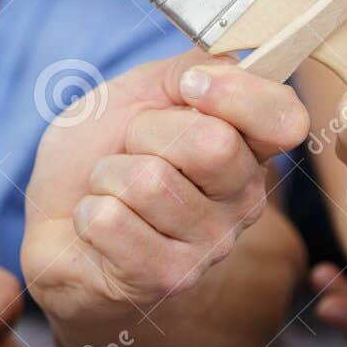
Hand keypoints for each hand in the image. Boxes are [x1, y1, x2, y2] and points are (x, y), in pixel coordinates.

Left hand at [23, 49, 309, 314]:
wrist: (61, 223)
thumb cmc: (104, 152)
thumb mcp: (141, 89)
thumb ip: (189, 68)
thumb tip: (216, 72)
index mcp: (249, 148)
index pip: (284, 118)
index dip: (236, 93)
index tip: (189, 87)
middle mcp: (244, 200)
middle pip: (214, 144)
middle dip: (146, 132)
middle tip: (131, 149)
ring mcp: (211, 245)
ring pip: (149, 182)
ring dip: (108, 175)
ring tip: (111, 189)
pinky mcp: (169, 278)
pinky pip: (112, 221)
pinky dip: (88, 213)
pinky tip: (98, 225)